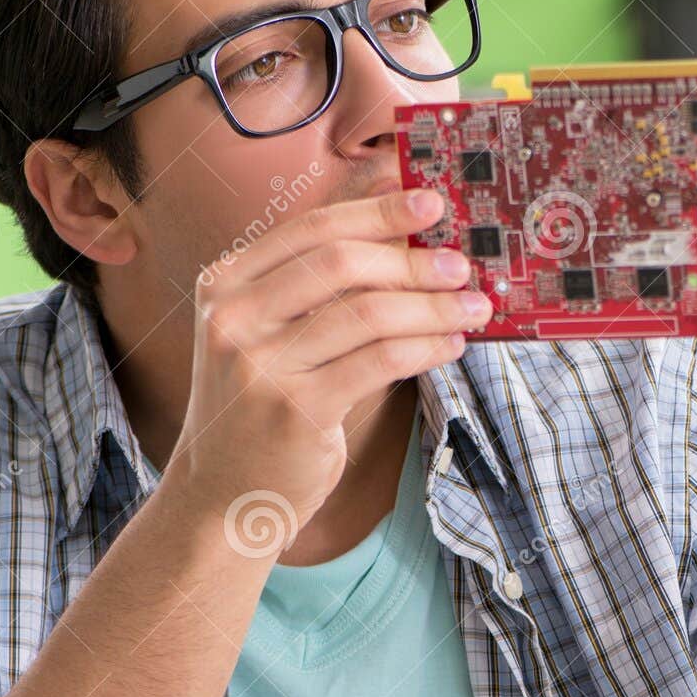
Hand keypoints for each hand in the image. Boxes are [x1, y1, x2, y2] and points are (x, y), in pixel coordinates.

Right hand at [165, 188, 491, 544]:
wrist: (224, 494)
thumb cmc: (259, 408)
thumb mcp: (266, 334)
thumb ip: (316, 284)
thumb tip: (399, 226)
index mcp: (224, 284)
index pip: (310, 229)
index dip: (376, 211)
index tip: (429, 202)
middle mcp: (233, 319)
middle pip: (341, 263)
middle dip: (412, 260)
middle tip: (460, 265)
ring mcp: (260, 365)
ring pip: (368, 313)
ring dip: (432, 306)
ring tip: (473, 308)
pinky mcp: (296, 410)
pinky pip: (380, 362)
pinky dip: (425, 348)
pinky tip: (451, 345)